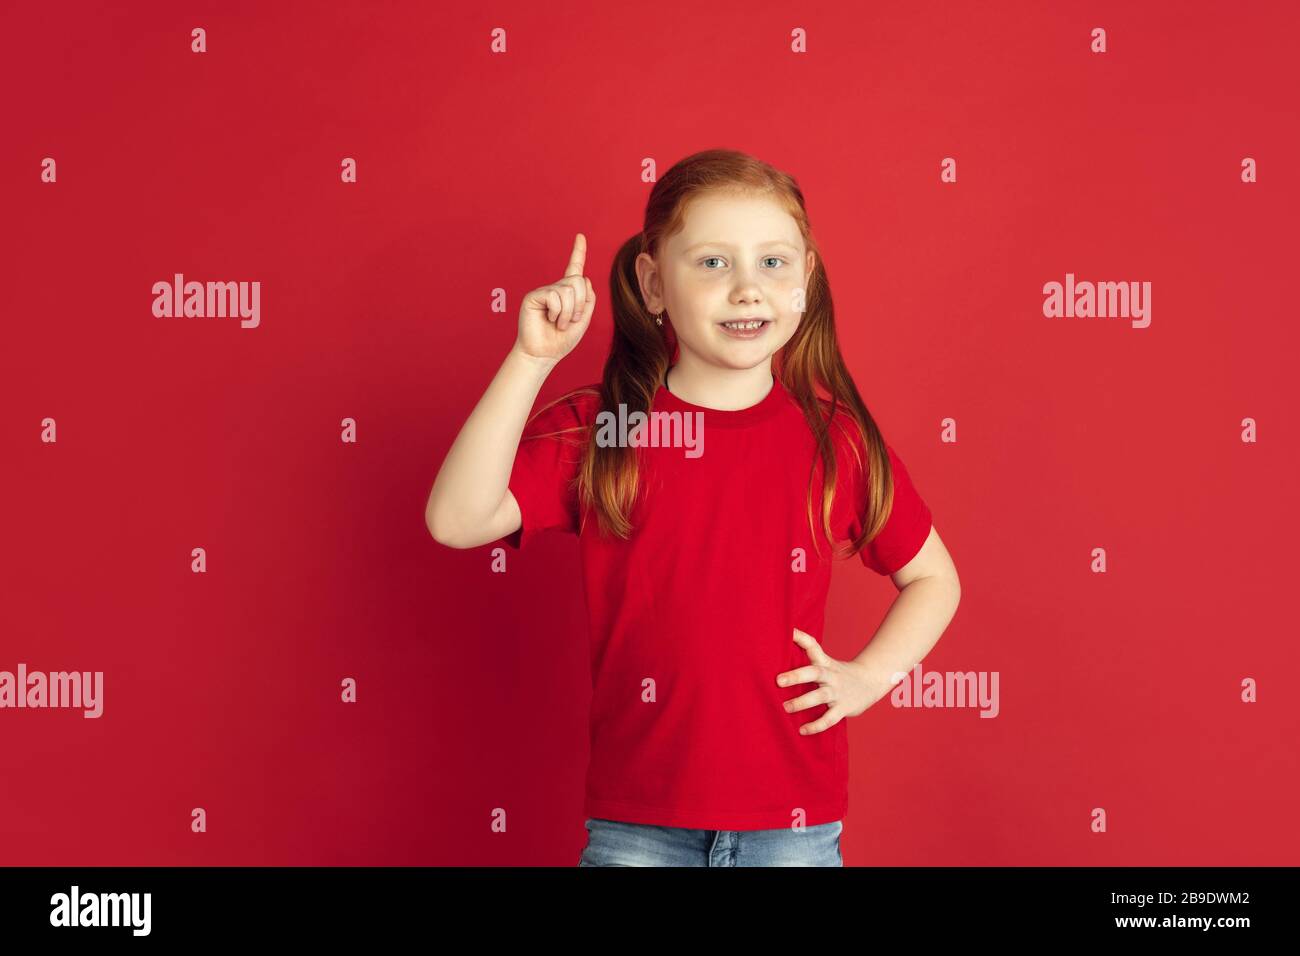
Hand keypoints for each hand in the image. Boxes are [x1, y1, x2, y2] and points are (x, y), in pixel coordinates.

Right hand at [514, 232, 595, 364]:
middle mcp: (556, 288)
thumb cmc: (562, 340)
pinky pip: (555, 296)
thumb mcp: (584, 320)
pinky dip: (558, 312)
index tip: (580, 236)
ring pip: (568, 290)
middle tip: (571, 320)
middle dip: (580, 304)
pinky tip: (550, 320)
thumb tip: (584, 278)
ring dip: (569, 312)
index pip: (575, 268)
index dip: (578, 252)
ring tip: (559, 323)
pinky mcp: (534, 296)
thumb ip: (588, 299)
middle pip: (578, 280)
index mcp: (569, 293)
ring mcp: (545, 291)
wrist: (544, 354)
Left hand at [776, 628, 881, 734]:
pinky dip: (816, 726)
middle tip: (778, 680)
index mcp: (825, 663)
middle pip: (815, 672)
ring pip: (820, 696)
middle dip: (797, 676)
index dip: (801, 638)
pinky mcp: (843, 709)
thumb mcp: (826, 661)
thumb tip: (786, 637)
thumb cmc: (839, 672)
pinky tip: (802, 730)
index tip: (788, 632)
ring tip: (786, 708)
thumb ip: (807, 653)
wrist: (871, 682)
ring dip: (802, 702)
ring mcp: (837, 693)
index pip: (813, 647)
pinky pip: (829, 719)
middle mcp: (831, 676)